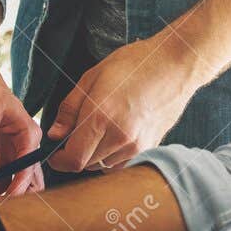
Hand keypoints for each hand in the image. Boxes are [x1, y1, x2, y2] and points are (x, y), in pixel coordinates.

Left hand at [0, 71, 42, 199]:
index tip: (0, 201)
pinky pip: (0, 174)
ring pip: (13, 180)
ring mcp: (14, 150)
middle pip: (28, 179)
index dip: (16, 188)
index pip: (27, 168)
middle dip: (12, 195)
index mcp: (29, 134)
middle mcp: (26, 145)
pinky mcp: (1, 151)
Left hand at [48, 36, 198, 173]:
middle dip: (75, 154)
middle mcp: (120, 137)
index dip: (59, 161)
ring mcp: (138, 145)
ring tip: (98, 129)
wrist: (175, 64)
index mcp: (101, 118)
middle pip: (87, 164)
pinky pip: (122, 162)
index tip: (55, 154)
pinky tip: (114, 134)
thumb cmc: (133, 65)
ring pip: (104, 165)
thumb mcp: (91, 78)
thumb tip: (55, 135)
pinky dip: (111, 156)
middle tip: (75, 133)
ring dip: (94, 155)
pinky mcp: (150, 146)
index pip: (74, 160)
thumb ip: (70, 109)